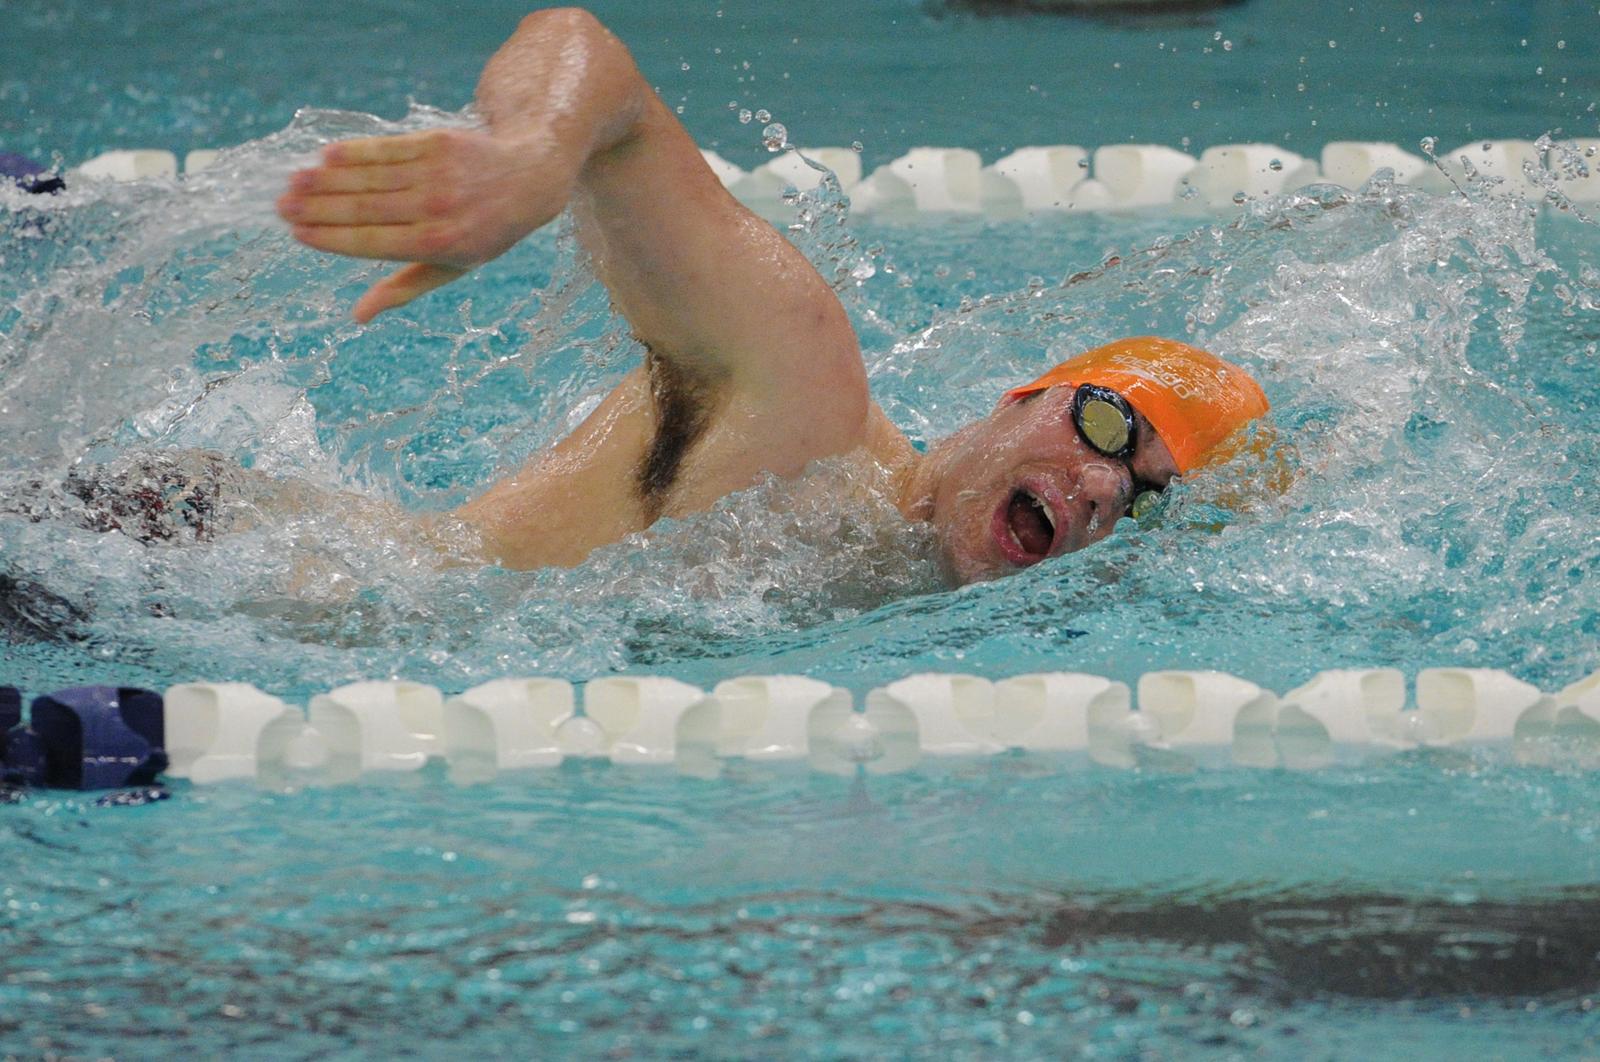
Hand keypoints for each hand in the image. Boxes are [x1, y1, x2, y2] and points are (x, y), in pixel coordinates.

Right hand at [276, 127, 577, 321]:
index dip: (332, 238)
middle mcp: (438, 209)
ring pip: (371, 177)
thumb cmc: (481, 232)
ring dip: (327, 178)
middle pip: (365, 209)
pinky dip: (356, 152)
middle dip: (318, 208)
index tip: (297, 233)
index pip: (372, 242)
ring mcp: (439, 174)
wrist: (527, 178)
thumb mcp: (451, 268)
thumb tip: (357, 317)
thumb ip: (402, 289)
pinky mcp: (438, 143)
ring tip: (294, 181)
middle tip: (281, 206)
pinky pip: (388, 148)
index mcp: (438, 246)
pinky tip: (327, 156)